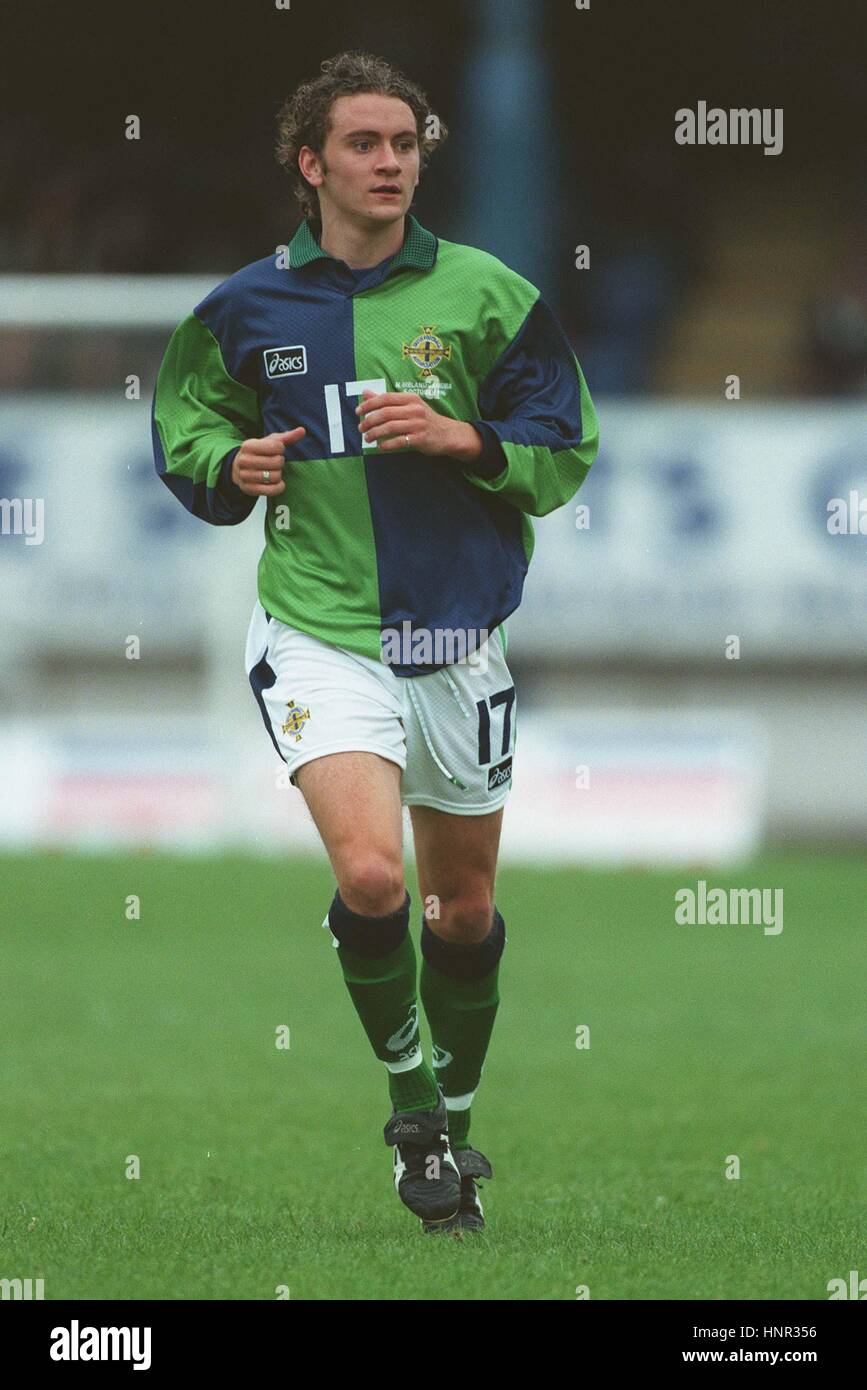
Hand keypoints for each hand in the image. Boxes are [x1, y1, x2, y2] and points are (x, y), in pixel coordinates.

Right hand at [231, 428, 304, 495]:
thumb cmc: (259, 453)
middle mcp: (244, 460)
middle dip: (280, 463)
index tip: (275, 451)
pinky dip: (279, 487)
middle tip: (274, 463)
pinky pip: (272, 490)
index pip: (276, 447)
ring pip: (275, 476)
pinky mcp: (249, 489)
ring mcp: (245, 476)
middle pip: (277, 462)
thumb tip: (302, 430)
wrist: (240, 469)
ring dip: (278, 475)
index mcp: (248, 445)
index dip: (280, 449)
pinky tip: (277, 483)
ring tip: (272, 472)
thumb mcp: (270, 442)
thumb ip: (287, 437)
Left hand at [356, 390, 480, 461]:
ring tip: (367, 438)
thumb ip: (387, 401)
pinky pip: (399, 441)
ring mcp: (418, 424)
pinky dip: (387, 444)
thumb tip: (365, 393)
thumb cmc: (425, 419)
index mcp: (410, 398)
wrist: (448, 434)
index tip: (358, 412)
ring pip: (390, 427)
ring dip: (375, 433)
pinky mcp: (420, 438)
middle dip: (369, 420)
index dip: (369, 404)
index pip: (385, 398)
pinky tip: (380, 446)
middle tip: (360, 428)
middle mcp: (414, 409)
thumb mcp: (408, 406)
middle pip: (385, 413)